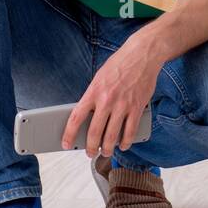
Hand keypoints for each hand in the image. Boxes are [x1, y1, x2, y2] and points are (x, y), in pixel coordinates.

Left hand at [62, 33, 161, 157]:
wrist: (142, 55)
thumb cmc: (120, 64)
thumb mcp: (99, 77)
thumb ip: (94, 96)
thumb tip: (89, 115)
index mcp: (94, 91)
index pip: (76, 117)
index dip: (69, 134)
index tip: (66, 143)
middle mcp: (106, 100)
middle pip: (94, 132)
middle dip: (90, 147)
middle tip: (89, 152)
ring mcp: (122, 105)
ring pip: (112, 136)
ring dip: (107, 149)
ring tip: (105, 152)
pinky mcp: (137, 107)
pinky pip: (130, 131)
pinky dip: (126, 142)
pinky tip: (123, 145)